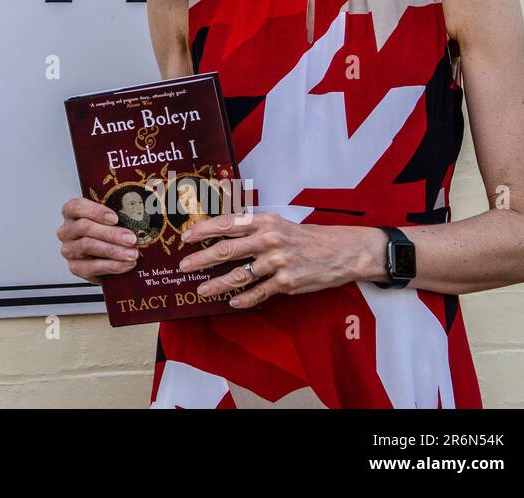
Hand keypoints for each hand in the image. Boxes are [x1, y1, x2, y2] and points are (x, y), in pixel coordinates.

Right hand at [57, 197, 139, 284]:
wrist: (108, 259)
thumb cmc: (110, 233)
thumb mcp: (112, 218)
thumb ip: (121, 210)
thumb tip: (147, 202)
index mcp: (72, 213)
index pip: (76, 207)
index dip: (95, 211)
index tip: (115, 218)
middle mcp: (67, 231)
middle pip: (84, 227)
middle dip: (110, 233)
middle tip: (131, 238)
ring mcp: (69, 250)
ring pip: (88, 246)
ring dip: (113, 250)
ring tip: (132, 254)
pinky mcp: (76, 268)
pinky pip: (91, 267)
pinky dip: (111, 266)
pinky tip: (126, 265)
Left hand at [178, 211, 385, 308]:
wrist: (339, 251)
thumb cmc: (302, 237)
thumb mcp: (277, 223)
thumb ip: (250, 227)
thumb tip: (219, 231)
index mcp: (264, 221)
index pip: (227, 224)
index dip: (204, 230)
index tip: (186, 237)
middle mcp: (268, 240)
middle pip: (227, 250)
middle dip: (201, 259)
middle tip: (183, 267)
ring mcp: (278, 262)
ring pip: (240, 275)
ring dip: (217, 284)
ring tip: (201, 290)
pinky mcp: (287, 282)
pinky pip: (260, 292)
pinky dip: (244, 299)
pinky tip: (232, 303)